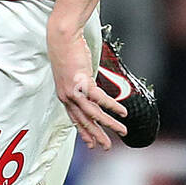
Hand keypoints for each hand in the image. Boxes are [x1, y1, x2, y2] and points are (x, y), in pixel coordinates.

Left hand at [48, 20, 127, 151]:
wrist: (62, 37)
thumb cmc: (67, 50)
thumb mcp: (74, 72)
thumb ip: (82, 83)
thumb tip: (91, 87)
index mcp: (64, 95)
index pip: (75, 119)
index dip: (83, 132)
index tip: (91, 144)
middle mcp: (67, 97)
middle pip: (84, 121)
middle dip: (96, 135)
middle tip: (106, 147)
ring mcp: (74, 91)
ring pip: (93, 113)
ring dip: (109, 124)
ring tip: (122, 131)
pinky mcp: (82, 82)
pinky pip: (100, 99)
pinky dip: (113, 107)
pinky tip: (123, 112)